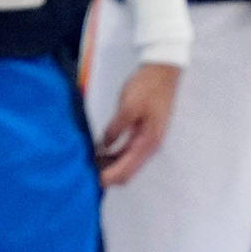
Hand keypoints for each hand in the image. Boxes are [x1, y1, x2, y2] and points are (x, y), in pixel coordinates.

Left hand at [94, 60, 178, 186]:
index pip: (126, 170)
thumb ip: (115, 129)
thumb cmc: (147, 87)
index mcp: (148, 142)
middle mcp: (149, 146)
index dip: (108, 177)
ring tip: (91, 162)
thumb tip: (104, 147)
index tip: (91, 180)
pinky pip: (128, 152)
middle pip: (128, 172)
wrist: (163, 71)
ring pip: (128, 163)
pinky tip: (102, 151)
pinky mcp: (144, 134)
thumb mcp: (128, 107)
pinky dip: (115, 155)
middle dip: (109, 175)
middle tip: (87, 171)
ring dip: (111, 166)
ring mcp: (147, 141)